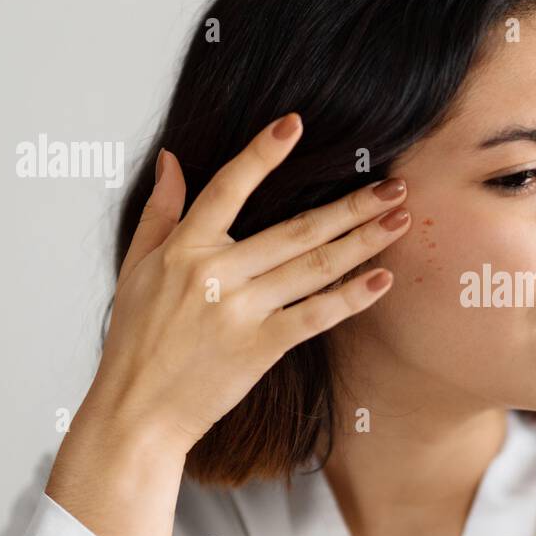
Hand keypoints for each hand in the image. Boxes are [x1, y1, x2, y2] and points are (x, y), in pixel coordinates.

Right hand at [93, 111, 410, 452]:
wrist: (136, 412)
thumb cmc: (136, 340)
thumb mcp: (135, 268)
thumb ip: (159, 210)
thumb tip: (172, 157)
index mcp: (184, 249)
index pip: (228, 187)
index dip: (262, 154)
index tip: (296, 123)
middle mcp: (215, 274)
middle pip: (295, 229)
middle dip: (351, 205)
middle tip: (394, 186)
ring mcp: (240, 311)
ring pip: (314, 267)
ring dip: (363, 242)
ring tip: (401, 221)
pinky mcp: (260, 348)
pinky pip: (315, 316)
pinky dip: (351, 298)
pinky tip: (382, 279)